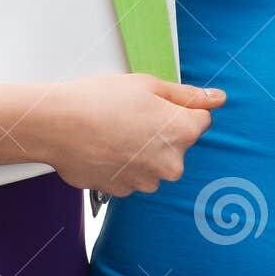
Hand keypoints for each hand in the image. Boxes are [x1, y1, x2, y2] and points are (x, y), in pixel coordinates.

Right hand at [35, 73, 225, 195]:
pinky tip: (104, 146)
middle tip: (131, 114)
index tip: (156, 104)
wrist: (57, 125)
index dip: (178, 108)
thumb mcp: (148, 85)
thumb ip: (187, 95)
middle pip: (177, 145)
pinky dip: (122, 162)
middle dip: (161, 131)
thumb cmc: (99, 100)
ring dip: (141, 149)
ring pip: (153, 161)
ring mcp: (147, 181)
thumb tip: (217, 99)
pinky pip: (132, 174)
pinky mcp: (124, 191)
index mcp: (182, 132)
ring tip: (113, 130)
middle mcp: (170, 163)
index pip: (201, 120)